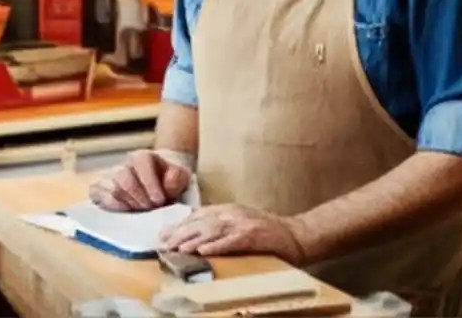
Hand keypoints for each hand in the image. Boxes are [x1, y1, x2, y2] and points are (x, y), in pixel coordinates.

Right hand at [89, 150, 189, 211]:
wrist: (160, 182)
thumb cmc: (169, 178)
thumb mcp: (181, 175)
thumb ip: (177, 177)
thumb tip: (167, 186)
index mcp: (141, 157)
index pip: (140, 164)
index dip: (150, 183)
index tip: (160, 200)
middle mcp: (123, 165)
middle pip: (124, 180)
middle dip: (139, 197)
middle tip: (151, 208)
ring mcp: (110, 177)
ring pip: (111, 189)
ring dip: (128, 203)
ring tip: (142, 210)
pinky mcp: (100, 189)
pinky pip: (96, 194)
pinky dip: (108, 204)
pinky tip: (124, 211)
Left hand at [158, 204, 310, 265]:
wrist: (299, 236)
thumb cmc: (269, 234)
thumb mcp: (241, 223)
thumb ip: (221, 225)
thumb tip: (193, 236)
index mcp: (231, 209)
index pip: (199, 214)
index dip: (180, 224)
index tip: (163, 234)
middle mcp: (236, 213)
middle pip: (202, 221)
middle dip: (181, 232)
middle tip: (164, 244)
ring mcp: (246, 223)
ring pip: (213, 229)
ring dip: (193, 239)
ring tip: (177, 248)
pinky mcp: (255, 235)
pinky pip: (233, 240)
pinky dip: (217, 246)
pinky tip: (203, 252)